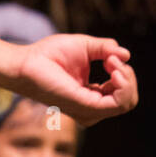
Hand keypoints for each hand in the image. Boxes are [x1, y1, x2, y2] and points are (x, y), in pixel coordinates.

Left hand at [9, 33, 137, 127]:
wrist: (27, 62)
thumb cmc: (50, 55)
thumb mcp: (87, 46)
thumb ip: (107, 49)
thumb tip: (126, 56)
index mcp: (91, 97)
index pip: (122, 95)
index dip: (125, 74)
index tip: (110, 56)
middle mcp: (90, 108)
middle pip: (128, 101)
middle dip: (128, 77)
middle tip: (110, 59)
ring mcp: (87, 110)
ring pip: (126, 103)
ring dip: (126, 78)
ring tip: (110, 62)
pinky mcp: (84, 106)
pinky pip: (117, 103)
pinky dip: (123, 84)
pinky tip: (114, 69)